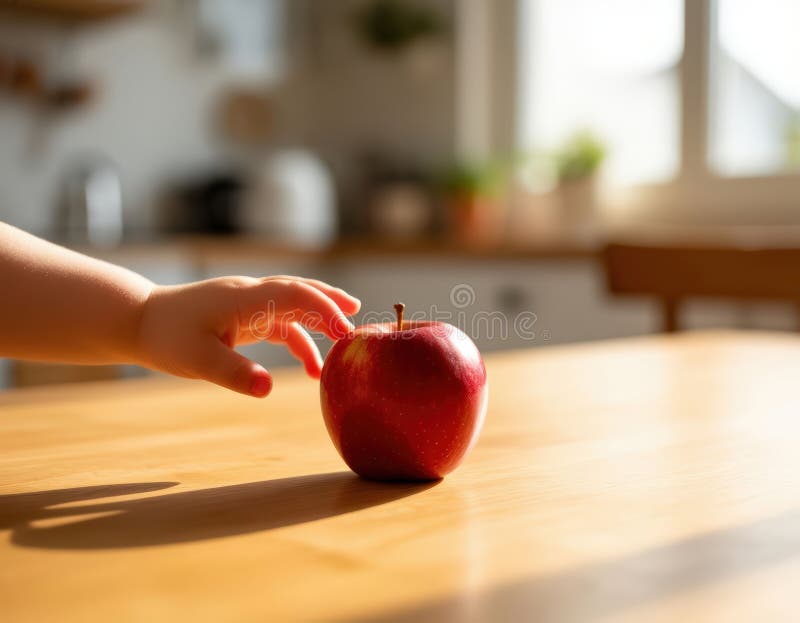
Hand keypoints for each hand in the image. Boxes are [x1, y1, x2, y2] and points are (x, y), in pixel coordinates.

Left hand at [137, 276, 359, 397]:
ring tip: (343, 345)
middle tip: (358, 316)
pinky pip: (282, 323)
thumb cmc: (166, 337)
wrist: (140, 320)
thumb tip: (268, 389)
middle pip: (300, 290)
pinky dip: (300, 340)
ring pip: (294, 305)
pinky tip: (310, 367)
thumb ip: (234, 373)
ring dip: (319, 320)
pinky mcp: (245, 316)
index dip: (324, 309)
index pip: (294, 295)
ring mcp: (249, 303)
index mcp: (244, 298)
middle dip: (330, 301)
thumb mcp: (196, 360)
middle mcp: (251, 294)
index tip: (346, 332)